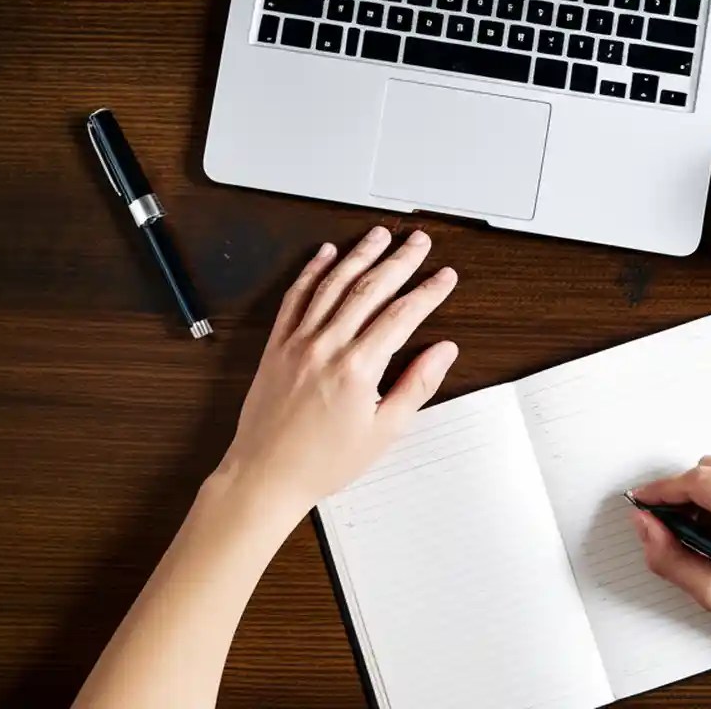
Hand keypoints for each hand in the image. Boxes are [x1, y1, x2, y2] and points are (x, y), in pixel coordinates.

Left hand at [214, 226, 458, 514]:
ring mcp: (298, 342)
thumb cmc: (323, 462)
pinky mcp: (277, 345)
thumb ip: (417, 385)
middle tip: (419, 243)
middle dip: (400, 261)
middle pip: (371, 289)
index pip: (402, 315)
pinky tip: (326, 255)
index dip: (428, 291)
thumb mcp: (383, 432)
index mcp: (358, 369)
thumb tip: (443, 352)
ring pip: (334, 285)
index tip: (444, 277)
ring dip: (359, 255)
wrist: (266, 475)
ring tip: (379, 236)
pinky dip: (312, 272)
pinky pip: (296, 298)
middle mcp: (327, 346)